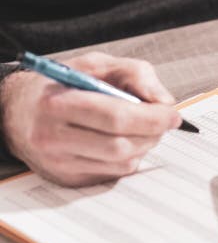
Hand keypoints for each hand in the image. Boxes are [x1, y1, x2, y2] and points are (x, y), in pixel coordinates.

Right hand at [0, 52, 180, 186]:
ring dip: (145, 146)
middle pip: (120, 145)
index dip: (152, 117)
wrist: (18, 110)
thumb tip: (164, 101)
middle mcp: (52, 137)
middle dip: (153, 133)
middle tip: (166, 121)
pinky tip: (126, 141)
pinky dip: (129, 158)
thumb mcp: (96, 64)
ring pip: (120, 163)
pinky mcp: (67, 178)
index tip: (173, 114)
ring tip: (146, 128)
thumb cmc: (64, 84)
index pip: (115, 117)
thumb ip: (135, 74)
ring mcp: (58, 163)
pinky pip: (112, 174)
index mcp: (57, 103)